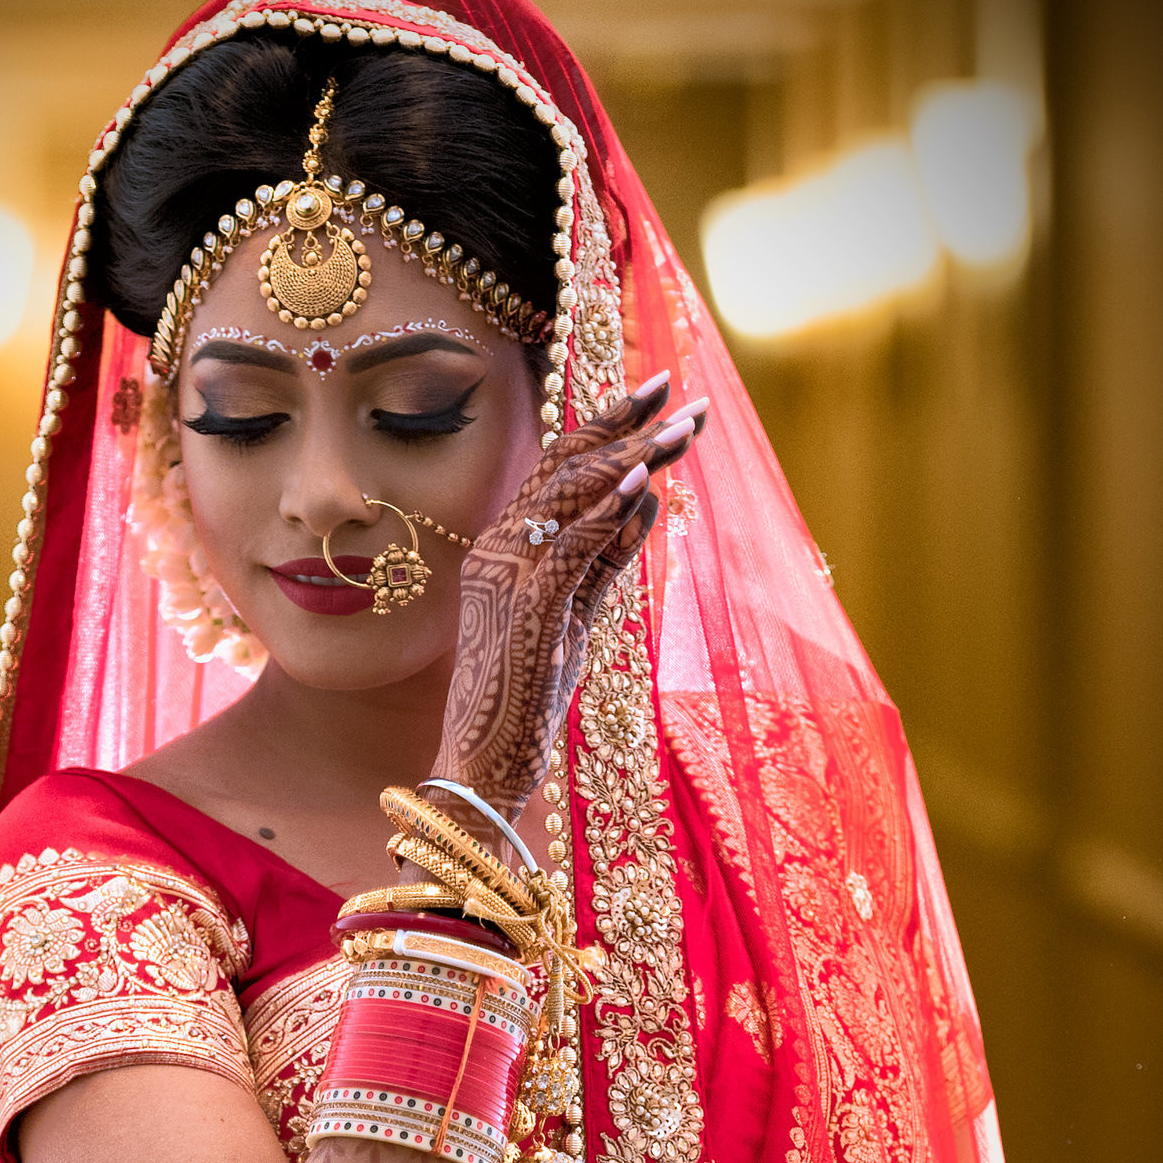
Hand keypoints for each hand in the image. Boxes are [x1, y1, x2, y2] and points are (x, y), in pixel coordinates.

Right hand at [430, 372, 707, 818]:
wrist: (483, 768)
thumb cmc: (526, 701)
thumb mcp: (578, 619)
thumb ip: (605, 560)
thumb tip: (646, 498)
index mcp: (508, 550)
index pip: (561, 470)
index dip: (609, 425)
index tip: (659, 396)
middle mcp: (500, 552)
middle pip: (565, 468)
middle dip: (625, 425)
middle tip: (680, 393)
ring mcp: (507, 580)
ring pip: (569, 498)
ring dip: (628, 458)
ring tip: (677, 429)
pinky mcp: (523, 614)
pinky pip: (568, 551)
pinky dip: (604, 516)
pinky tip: (640, 485)